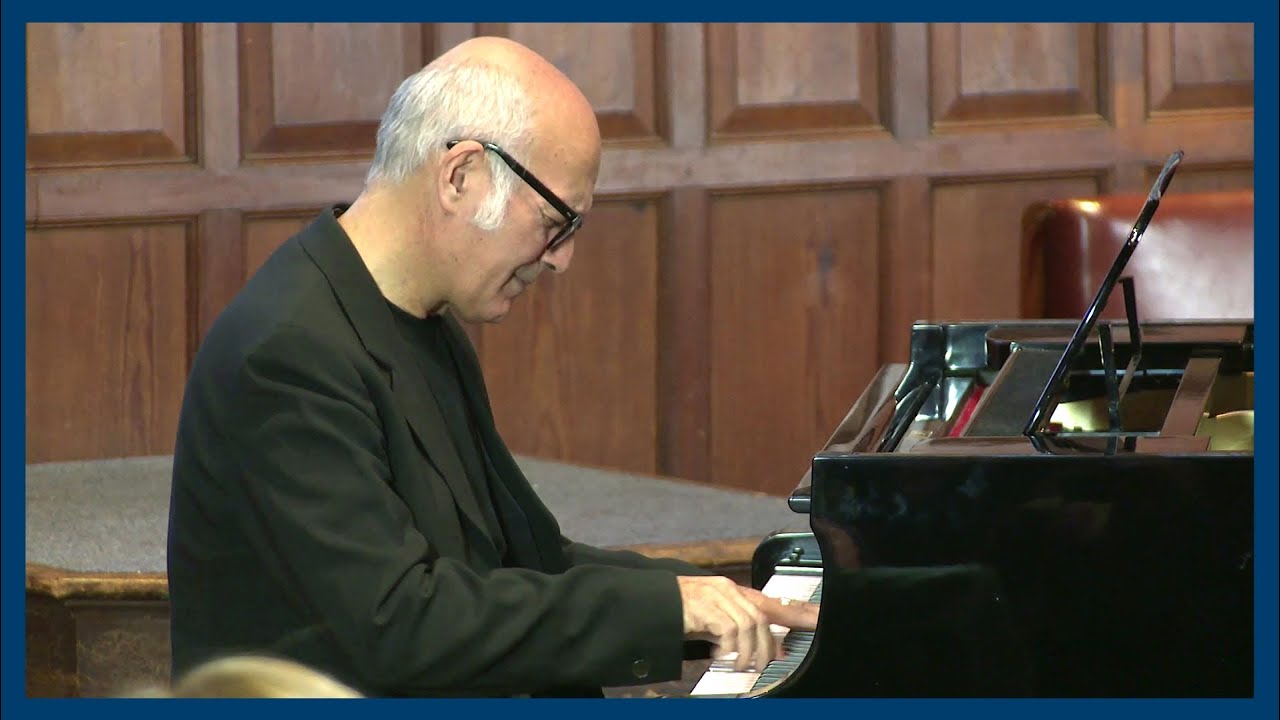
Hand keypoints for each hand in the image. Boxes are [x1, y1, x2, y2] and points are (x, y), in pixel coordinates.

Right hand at [676, 576, 818, 671]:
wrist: (652, 603)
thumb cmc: (681, 612)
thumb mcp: (714, 621)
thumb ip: (739, 631)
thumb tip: (769, 650)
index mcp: (734, 592)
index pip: (773, 602)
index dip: (798, 612)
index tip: (817, 620)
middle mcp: (729, 590)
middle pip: (763, 617)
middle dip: (767, 645)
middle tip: (763, 665)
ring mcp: (717, 596)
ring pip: (749, 624)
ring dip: (748, 650)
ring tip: (741, 665)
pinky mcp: (705, 606)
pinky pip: (729, 629)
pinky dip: (729, 646)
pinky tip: (721, 655)